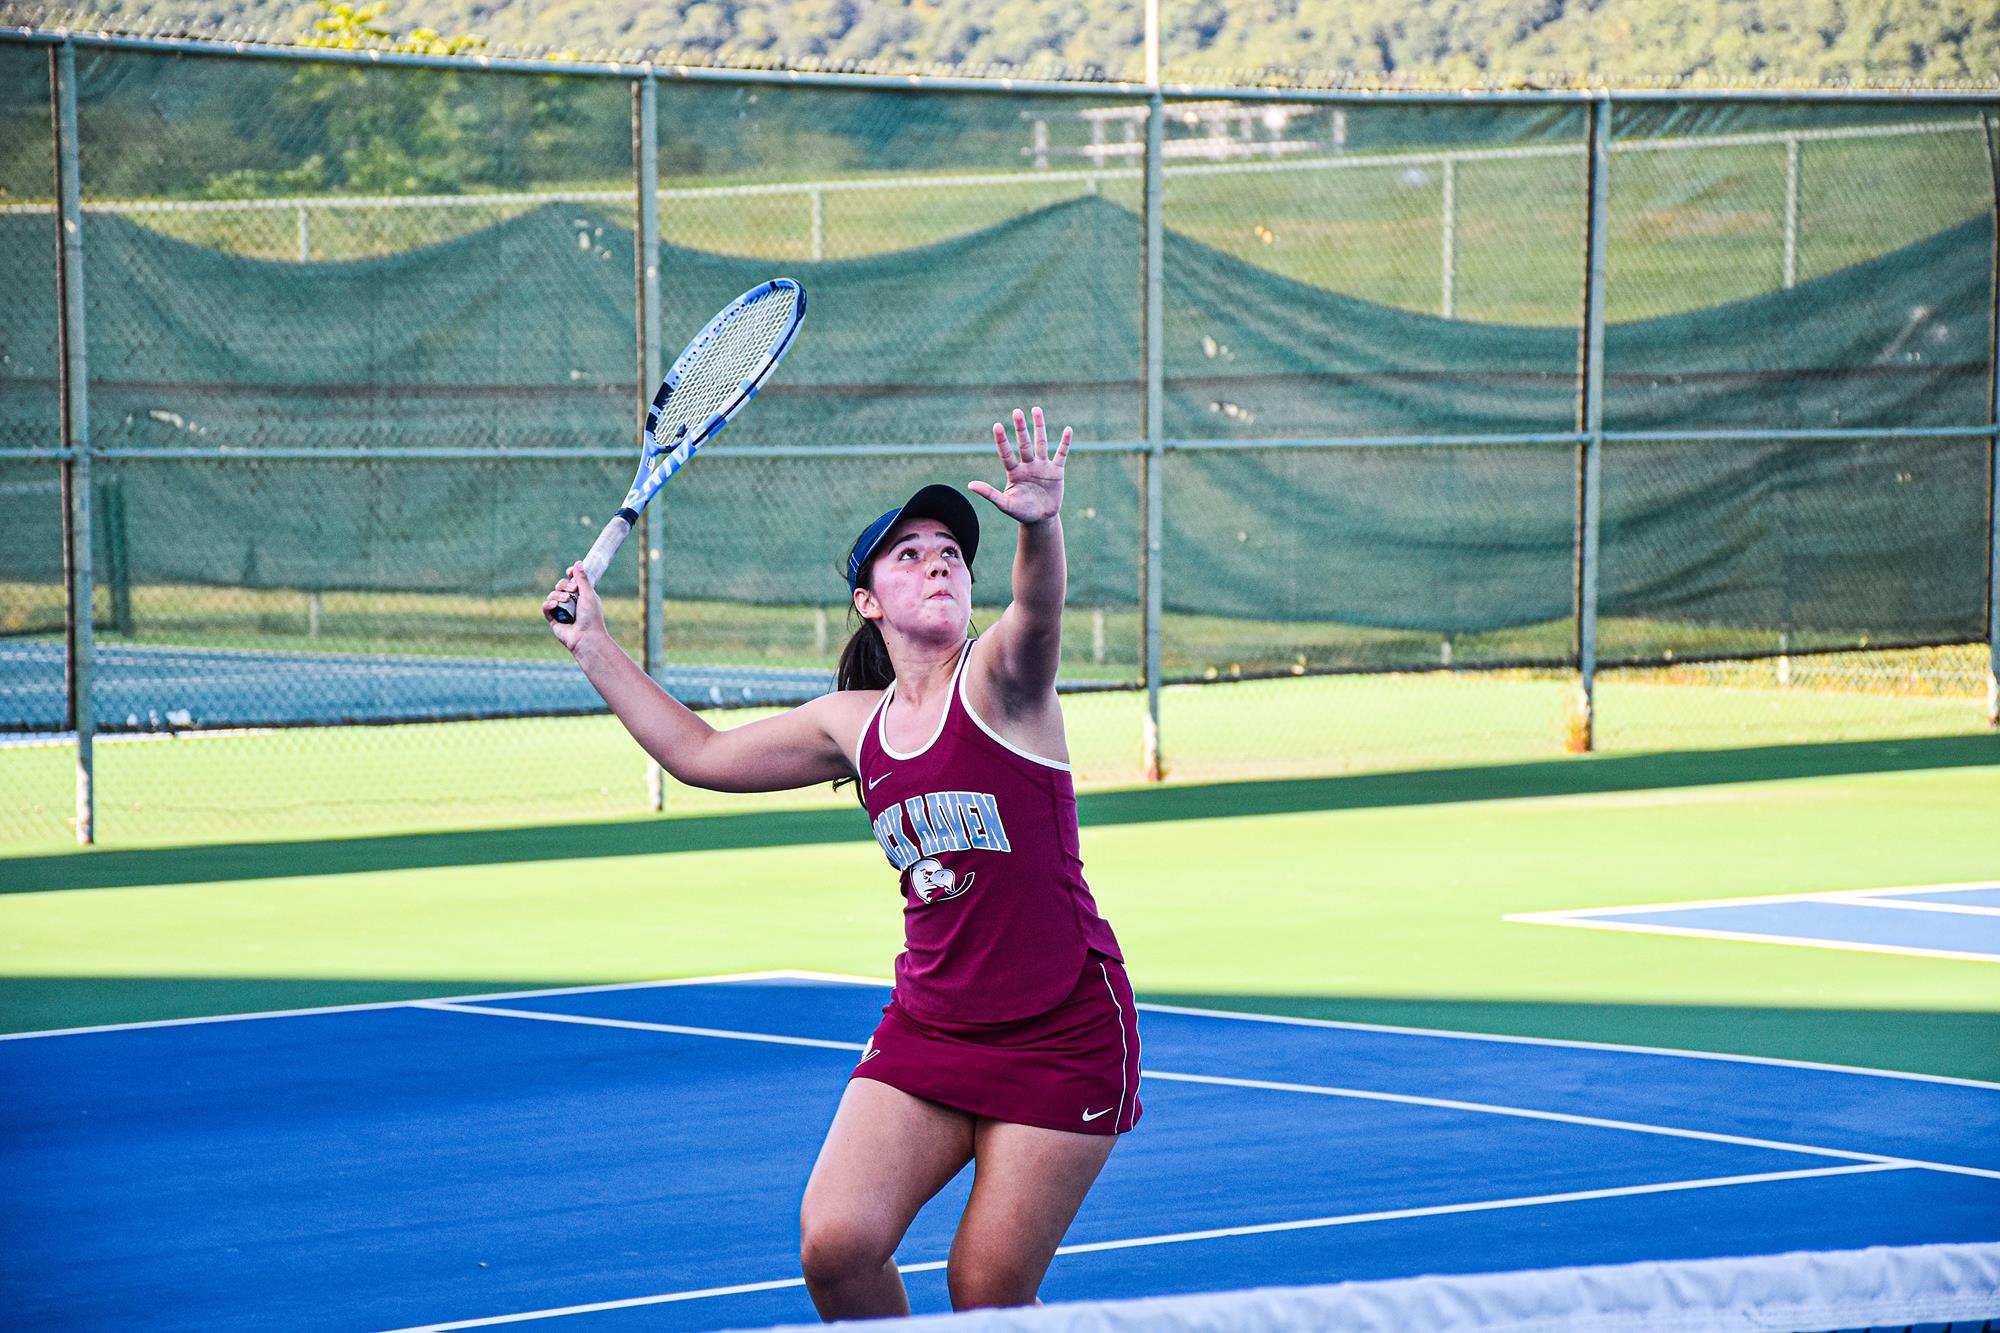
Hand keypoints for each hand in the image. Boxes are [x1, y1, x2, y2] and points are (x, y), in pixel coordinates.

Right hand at [543, 563, 603, 651]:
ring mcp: (562, 610)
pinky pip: (546, 607)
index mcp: (582, 595)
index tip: (570, 572)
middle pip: (560, 585)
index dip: (570, 575)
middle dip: (564, 584)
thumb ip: (582, 579)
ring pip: (552, 595)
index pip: (573, 580)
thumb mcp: (588, 594)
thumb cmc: (591, 617)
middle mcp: (571, 602)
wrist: (586, 637)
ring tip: (566, 600)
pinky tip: (554, 605)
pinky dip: (549, 604)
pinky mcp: (553, 619)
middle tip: (573, 590)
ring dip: (558, 595)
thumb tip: (578, 562)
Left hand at [969, 406, 1069, 525]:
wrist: (1041, 519)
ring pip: (1041, 443)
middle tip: (1016, 411)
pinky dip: (1065, 443)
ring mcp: (1042, 466)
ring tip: (1036, 409)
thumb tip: (969, 485)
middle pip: (1024, 443)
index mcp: (1014, 472)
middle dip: (1020, 428)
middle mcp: (1027, 465)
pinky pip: (1062, 454)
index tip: (997, 425)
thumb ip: (989, 494)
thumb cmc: (1021, 512)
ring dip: (1039, 426)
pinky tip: (1068, 430)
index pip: (1006, 453)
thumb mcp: (1005, 504)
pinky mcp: (1056, 471)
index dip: (1002, 440)